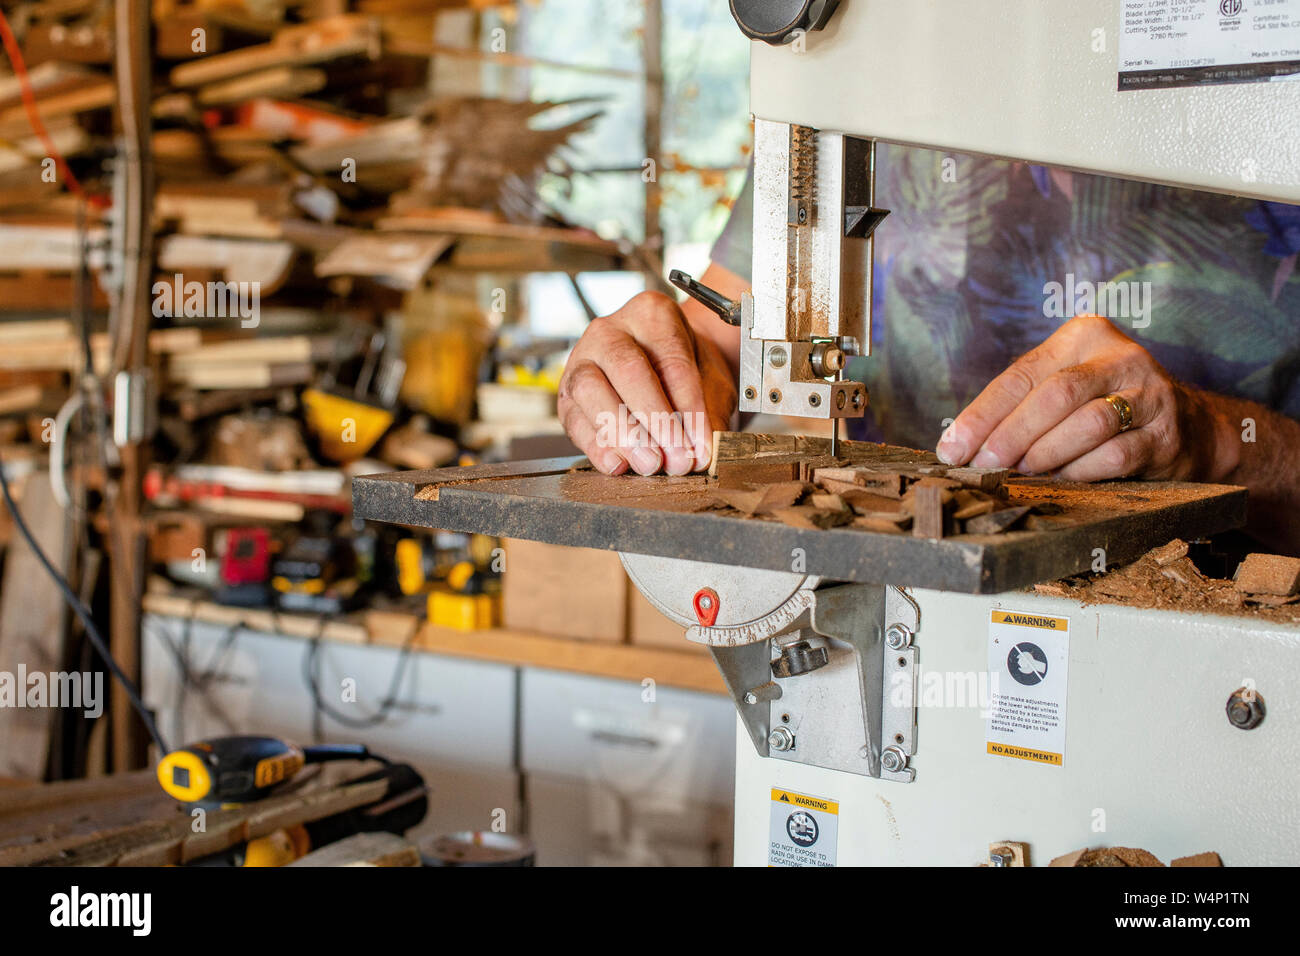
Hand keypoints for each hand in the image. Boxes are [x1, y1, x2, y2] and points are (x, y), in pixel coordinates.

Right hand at [557, 291, 737, 475]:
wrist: (663, 367)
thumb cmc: (687, 369)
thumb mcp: (711, 383)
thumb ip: (709, 414)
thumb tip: (702, 451)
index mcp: (652, 315)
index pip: (672, 363)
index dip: (689, 410)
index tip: (701, 446)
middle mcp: (611, 330)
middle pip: (629, 371)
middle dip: (655, 422)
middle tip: (676, 459)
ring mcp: (581, 359)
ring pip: (592, 391)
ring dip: (624, 434)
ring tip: (650, 464)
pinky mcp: (565, 393)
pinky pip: (575, 420)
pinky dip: (597, 447)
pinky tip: (619, 465)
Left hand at [935, 314, 1226, 481]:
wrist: (1188, 427)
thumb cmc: (1103, 406)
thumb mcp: (1063, 389)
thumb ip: (1017, 407)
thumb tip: (957, 447)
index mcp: (1084, 337)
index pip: (1021, 375)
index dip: (982, 415)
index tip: (952, 450)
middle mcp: (1120, 358)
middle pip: (1054, 395)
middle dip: (1011, 435)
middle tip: (985, 466)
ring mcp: (1150, 394)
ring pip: (1087, 423)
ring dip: (1046, 454)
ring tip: (1021, 473)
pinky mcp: (1166, 434)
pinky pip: (1115, 456)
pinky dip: (1080, 472)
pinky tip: (1060, 481)